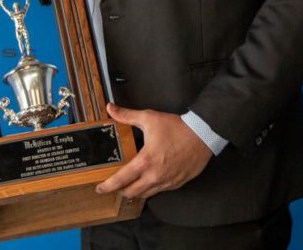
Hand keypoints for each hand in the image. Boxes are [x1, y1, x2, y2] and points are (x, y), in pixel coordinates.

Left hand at [95, 103, 211, 199]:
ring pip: (146, 195)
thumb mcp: (149, 118)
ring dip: (135, 192)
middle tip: (114, 186)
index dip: (108, 186)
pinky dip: (150, 189)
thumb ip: (127, 115)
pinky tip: (148, 181)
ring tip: (129, 185)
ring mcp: (167, 182)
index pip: (122, 180)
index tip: (99, 188)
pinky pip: (159, 191)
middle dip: (120, 191)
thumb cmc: (176, 127)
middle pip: (132, 193)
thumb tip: (110, 108)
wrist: (202, 135)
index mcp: (145, 161)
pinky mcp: (177, 183)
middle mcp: (155, 176)